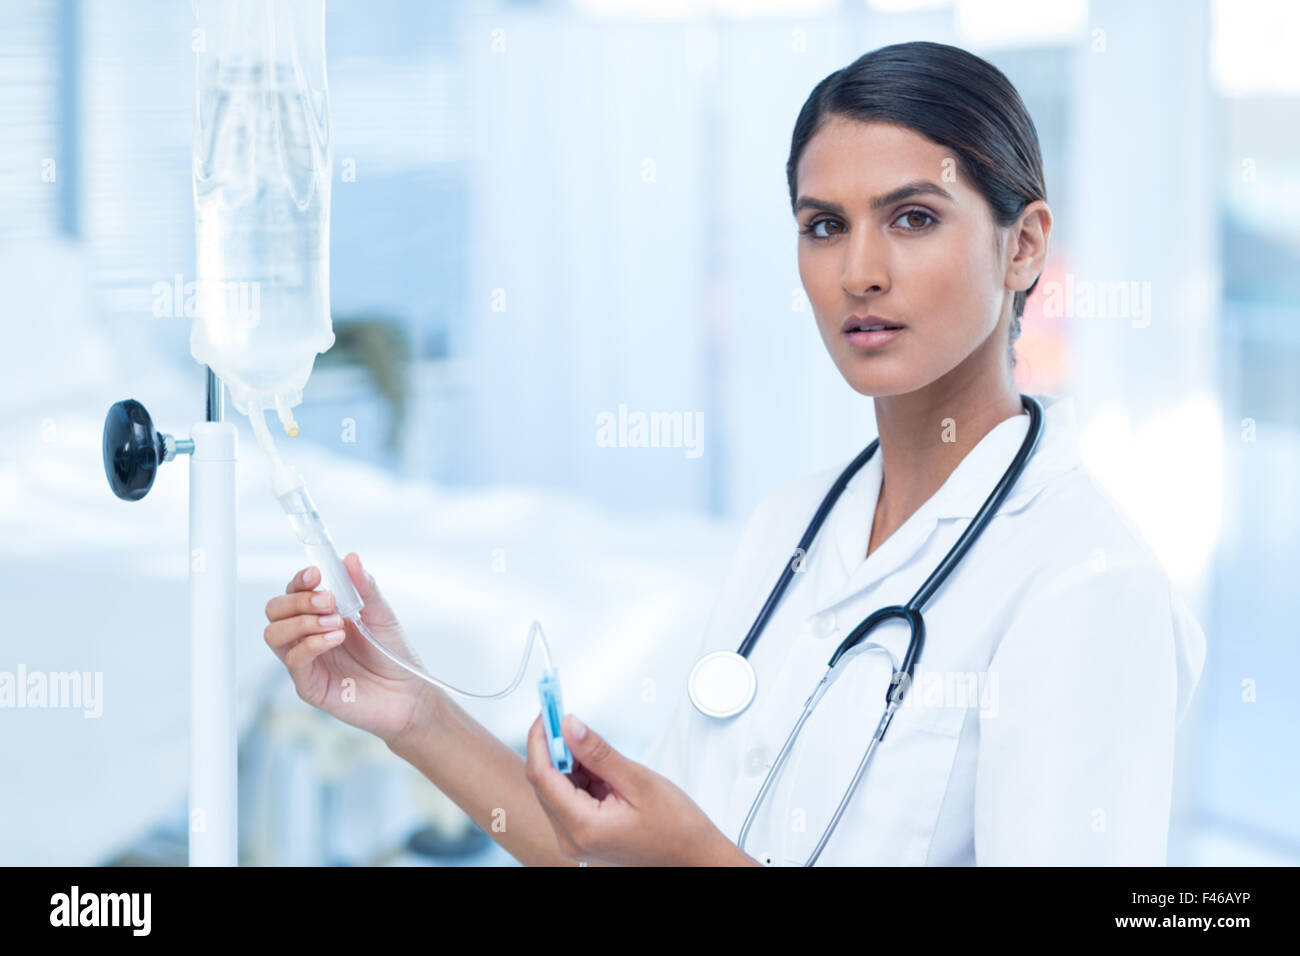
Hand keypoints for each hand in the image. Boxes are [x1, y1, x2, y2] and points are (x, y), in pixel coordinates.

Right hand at [263, 553, 437, 745]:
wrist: (408, 692)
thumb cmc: (392, 653)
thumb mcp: (381, 614)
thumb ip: (364, 587)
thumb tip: (350, 558)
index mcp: (320, 615)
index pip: (292, 592)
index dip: (299, 580)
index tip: (316, 574)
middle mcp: (306, 636)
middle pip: (274, 610)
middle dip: (298, 600)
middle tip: (329, 601)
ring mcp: (305, 661)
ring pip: (274, 634)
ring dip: (301, 621)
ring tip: (335, 623)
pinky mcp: (309, 685)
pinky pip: (293, 660)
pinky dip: (311, 644)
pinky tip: (335, 638)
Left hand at [524, 713, 756, 866]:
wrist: (692, 857)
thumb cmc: (676, 827)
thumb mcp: (638, 780)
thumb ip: (599, 753)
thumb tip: (569, 726)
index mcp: (582, 827)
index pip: (541, 776)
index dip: (540, 739)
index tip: (548, 711)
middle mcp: (571, 838)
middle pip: (544, 782)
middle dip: (554, 747)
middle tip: (567, 717)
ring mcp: (575, 839)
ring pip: (555, 788)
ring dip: (569, 762)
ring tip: (602, 755)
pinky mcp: (583, 834)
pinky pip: (569, 798)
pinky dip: (579, 776)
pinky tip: (603, 771)